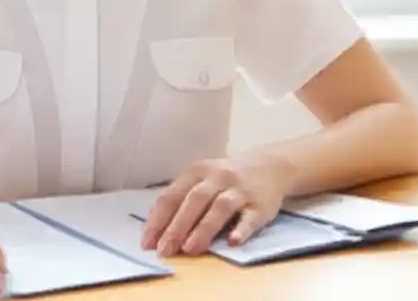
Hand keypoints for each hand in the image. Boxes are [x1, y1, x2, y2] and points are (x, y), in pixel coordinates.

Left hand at [141, 155, 289, 256]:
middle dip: (177, 226)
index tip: (147, 243)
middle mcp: (218, 177)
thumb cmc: (226, 179)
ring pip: (220, 207)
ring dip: (204, 229)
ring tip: (190, 249)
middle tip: (165, 250)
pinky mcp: (261, 205)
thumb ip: (180, 198)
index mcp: (197, 171)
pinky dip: (242, 230)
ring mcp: (240, 190)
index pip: (172, 196)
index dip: (158, 220)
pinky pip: (251, 218)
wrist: (270, 166)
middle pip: (194, 200)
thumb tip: (155, 226)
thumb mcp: (201, 179)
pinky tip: (233, 242)